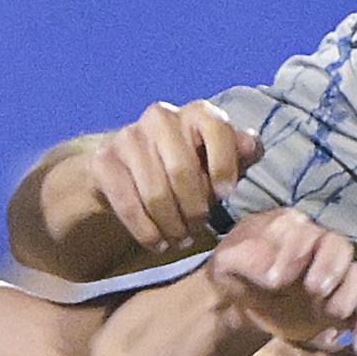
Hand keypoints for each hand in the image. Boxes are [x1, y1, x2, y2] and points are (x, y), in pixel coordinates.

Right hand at [86, 99, 260, 257]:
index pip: (216, 130)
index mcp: (196, 112)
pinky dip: (146, 231)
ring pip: (155, 193)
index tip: (225, 196)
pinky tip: (157, 243)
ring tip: (179, 239)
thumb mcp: (218, 161)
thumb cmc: (186, 166)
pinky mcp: (104, 161)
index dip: (224, 167)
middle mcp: (161, 116)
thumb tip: (252, 145)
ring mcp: (129, 136)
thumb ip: (239, 154)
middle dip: (194, 208)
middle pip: (182, 171)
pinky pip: (128, 205)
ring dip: (171, 225)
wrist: (128, 169)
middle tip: (198, 228)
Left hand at [211, 207, 356, 348]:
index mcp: (294, 230)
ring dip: (353, 294)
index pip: (304, 234)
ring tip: (335, 314)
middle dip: (330, 267)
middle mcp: (321, 250)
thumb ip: (245, 260)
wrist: (236, 306)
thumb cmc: (233, 275)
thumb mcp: (227, 262)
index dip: (293, 254)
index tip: (274, 280)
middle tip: (314, 289)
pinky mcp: (342, 311)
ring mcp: (336, 280)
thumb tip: (273, 277)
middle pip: (340, 249)